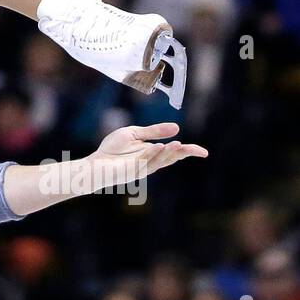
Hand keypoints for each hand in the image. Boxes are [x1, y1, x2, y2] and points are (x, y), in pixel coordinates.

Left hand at [87, 122, 207, 192]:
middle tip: (199, 151)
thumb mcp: (135, 134)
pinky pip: (144, 161)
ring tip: (179, 144)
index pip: (174, 153)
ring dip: (169, 152)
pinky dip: (152, 153)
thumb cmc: (113, 149)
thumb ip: (154, 131)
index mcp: (153, 154)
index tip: (203, 152)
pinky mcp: (131, 171)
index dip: (189, 151)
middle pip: (171, 158)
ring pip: (159, 160)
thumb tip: (177, 128)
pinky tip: (158, 146)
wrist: (96, 162)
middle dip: (184, 154)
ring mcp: (142, 168)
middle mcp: (150, 163)